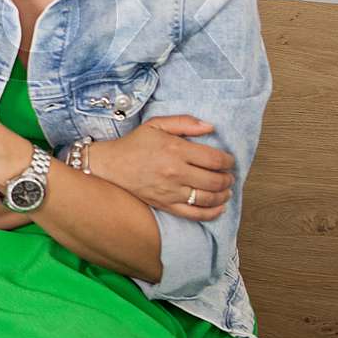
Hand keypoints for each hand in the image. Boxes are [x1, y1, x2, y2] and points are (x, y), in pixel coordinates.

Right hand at [86, 116, 235, 220]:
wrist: (109, 166)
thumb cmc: (133, 145)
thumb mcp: (156, 125)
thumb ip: (184, 122)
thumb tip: (211, 127)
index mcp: (175, 150)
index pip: (215, 159)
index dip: (228, 161)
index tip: (229, 161)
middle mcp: (175, 172)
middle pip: (216, 180)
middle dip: (228, 178)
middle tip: (229, 176)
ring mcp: (171, 191)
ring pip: (209, 198)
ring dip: (224, 195)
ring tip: (225, 190)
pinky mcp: (165, 205)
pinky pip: (195, 214)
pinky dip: (212, 212)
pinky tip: (219, 207)